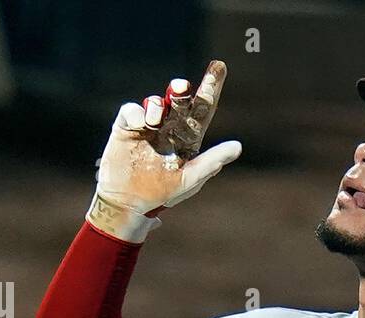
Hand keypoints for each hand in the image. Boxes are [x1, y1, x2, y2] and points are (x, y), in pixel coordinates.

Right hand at [86, 61, 241, 242]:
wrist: (129, 203)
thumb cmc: (163, 193)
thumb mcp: (191, 179)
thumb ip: (212, 162)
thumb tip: (238, 146)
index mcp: (188, 136)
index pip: (203, 108)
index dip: (211, 87)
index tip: (220, 66)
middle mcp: (170, 127)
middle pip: (180, 99)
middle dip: (182, 89)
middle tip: (183, 87)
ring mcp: (148, 125)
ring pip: (156, 101)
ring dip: (157, 104)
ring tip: (155, 121)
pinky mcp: (126, 127)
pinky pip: (132, 110)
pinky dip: (137, 113)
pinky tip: (141, 124)